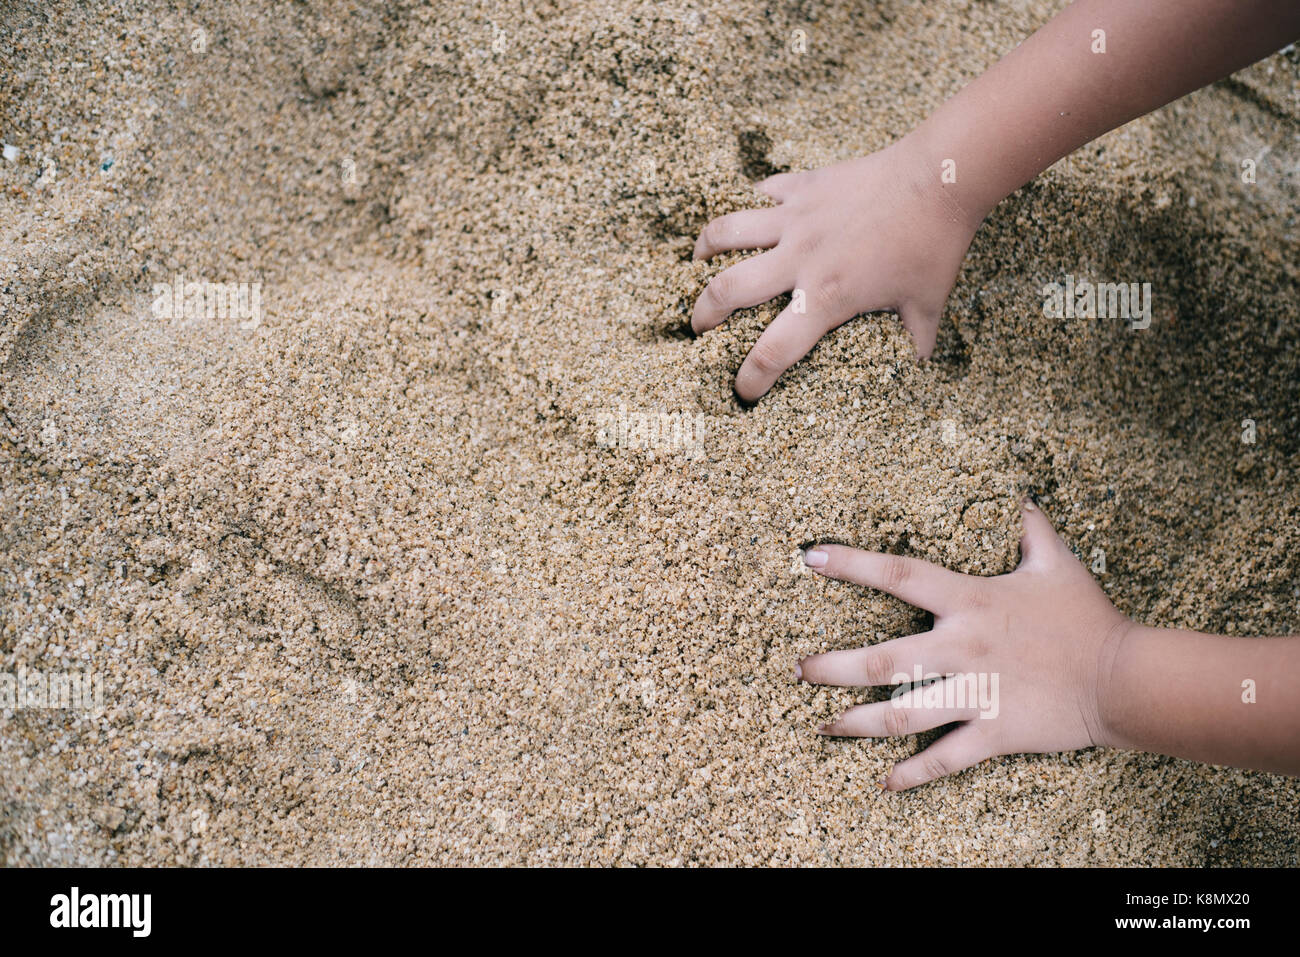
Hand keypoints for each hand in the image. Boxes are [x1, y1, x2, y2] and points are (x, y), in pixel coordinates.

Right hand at [691, 136, 977, 401]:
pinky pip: (759, 194)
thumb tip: (915, 368)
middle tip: (700, 329)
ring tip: (697, 265)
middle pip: (726, 290)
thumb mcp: (928, 305)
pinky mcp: (802, 186)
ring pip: (725, 233)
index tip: (743, 392)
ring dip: (704, 252)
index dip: (751, 379)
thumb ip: (914, 342)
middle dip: (703, 316)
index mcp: (826, 297)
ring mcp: (796, 218)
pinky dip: (744, 204)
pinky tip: (742, 216)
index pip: (774, 351)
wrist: (941, 177)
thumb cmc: (934, 244)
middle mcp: (799, 259)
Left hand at [796, 500, 1133, 790]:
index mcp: (970, 602)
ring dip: (857, 723)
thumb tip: (1021, 497)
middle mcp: (963, 649)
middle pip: (883, 660)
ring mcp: (976, 694)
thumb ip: (1031, 530)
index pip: (900, 575)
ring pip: (902, 714)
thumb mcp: (1058, 562)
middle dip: (834, 668)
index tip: (812, 558)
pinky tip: (884, 783)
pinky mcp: (994, 733)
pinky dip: (913, 774)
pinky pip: (945, 759)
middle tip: (800, 670)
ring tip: (824, 727)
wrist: (1125, 678)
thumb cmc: (1087, 618)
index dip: (853, 564)